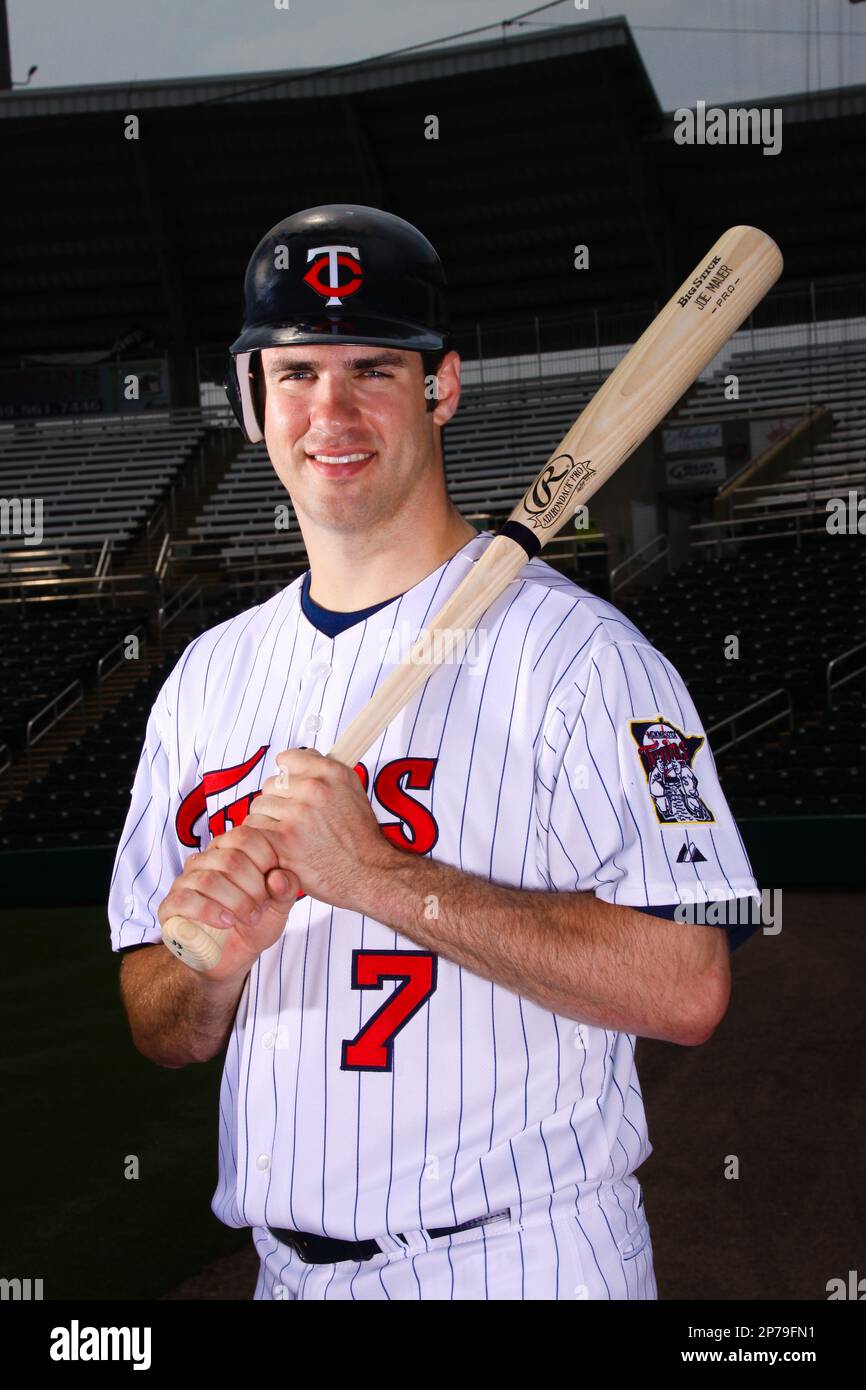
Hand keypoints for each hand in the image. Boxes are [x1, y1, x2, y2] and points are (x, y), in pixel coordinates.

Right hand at [157, 824, 300, 980]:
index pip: (245, 836)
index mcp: (230, 849)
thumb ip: (285, 889)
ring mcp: (184, 881)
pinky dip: (209, 911)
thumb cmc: (255, 921)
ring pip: (208, 879)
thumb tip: (279, 877)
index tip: (275, 886)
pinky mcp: (170, 906)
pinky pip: (185, 900)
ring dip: (236, 901)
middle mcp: (205, 860)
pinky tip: (227, 922)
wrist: (233, 955)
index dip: (266, 861)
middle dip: (253, 886)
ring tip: (251, 918)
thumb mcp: (279, 906)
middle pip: (230, 859)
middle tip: (263, 906)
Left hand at [242, 747, 399, 911]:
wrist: (368, 873)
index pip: (287, 759)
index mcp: (331, 773)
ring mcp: (297, 813)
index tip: (292, 790)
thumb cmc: (360, 838)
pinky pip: (254, 829)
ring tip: (288, 836)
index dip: (287, 777)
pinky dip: (262, 840)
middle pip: (270, 784)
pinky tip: (279, 848)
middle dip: (278, 802)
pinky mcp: (283, 839)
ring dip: (268, 822)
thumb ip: (324, 772)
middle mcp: (314, 788)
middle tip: (294, 821)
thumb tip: (295, 763)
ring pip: (259, 807)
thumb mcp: (352, 791)